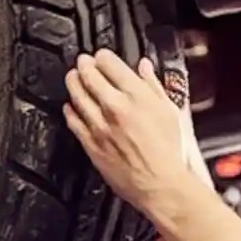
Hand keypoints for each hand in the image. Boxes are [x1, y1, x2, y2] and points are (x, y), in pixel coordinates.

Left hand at [63, 49, 207, 217]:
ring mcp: (100, 126)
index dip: (103, 56)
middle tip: (83, 62)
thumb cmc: (169, 152)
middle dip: (84, 64)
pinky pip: (73, 121)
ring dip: (74, 83)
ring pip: (77, 95)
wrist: (160, 184)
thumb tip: (145, 69)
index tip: (102, 56)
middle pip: (89, 75)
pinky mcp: (91, 143)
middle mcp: (115, 107)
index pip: (109, 63)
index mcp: (136, 96)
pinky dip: (70, 110)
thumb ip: (154, 86)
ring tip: (74, 78)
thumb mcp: (170, 111)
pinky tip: (71, 107)